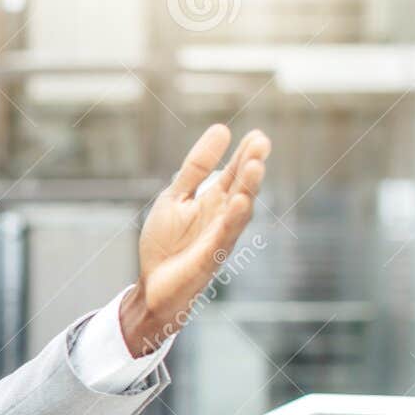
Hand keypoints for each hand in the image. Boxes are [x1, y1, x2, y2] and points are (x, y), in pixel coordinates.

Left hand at [122, 123, 270, 355]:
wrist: (153, 285)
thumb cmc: (165, 243)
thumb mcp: (176, 196)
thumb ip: (196, 167)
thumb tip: (221, 129)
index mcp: (215, 200)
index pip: (234, 172)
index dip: (245, 154)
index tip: (255, 135)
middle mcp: (223, 216)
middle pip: (242, 187)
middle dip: (251, 166)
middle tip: (261, 143)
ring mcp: (220, 237)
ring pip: (240, 210)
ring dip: (248, 189)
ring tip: (255, 165)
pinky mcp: (211, 257)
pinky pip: (224, 236)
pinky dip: (231, 220)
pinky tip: (238, 202)